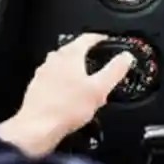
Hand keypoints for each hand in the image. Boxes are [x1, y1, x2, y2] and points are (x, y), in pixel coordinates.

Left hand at [0, 33, 133, 156]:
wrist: (38, 126)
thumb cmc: (66, 108)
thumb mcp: (99, 89)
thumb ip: (115, 71)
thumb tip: (126, 57)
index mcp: (70, 55)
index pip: (87, 38)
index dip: (99, 38)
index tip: (106, 40)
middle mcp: (54, 59)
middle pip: (72, 49)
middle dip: (86, 53)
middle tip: (97, 59)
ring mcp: (43, 72)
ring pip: (61, 63)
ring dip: (74, 67)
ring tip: (85, 78)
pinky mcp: (37, 85)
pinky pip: (53, 77)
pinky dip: (63, 80)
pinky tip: (69, 93)